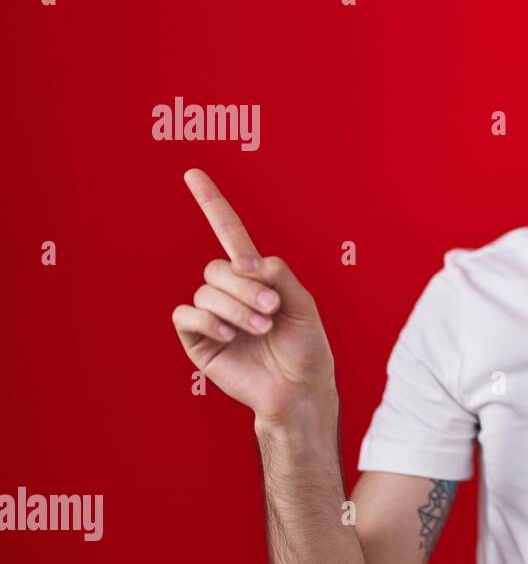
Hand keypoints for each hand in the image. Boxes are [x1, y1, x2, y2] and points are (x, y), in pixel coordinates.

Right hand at [170, 168, 336, 425]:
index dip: (212, 204)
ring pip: (206, 293)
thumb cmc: (306, 348)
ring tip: (261, 328)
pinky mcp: (198, 340)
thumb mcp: (303, 303)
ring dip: (236, 308)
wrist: (299, 389)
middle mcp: (230, 292)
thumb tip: (246, 262)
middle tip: (272, 309)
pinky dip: (208, 321)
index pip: (229, 234)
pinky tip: (229, 335)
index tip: (193, 174)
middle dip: (245, 287)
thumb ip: (278, 273)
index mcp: (256, 278)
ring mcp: (212, 316)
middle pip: (218, 268)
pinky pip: (186, 316)